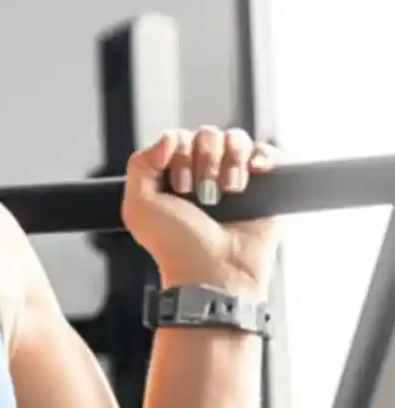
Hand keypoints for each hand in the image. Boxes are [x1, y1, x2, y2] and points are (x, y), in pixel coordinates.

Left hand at [121, 126, 281, 296]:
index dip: (179, 155)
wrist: (214, 272)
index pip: (179, 138)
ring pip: (236, 138)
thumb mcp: (139, 205)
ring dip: (231, 160)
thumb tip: (170, 136)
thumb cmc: (175, 244)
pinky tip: (256, 171)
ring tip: (229, 191)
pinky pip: (267, 151)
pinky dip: (262, 155)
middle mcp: (203, 174)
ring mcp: (234, 179)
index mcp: (172, 175)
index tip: (179, 188)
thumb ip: (140, 164)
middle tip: (203, 195)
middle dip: (204, 161)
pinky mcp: (265, 188)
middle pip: (208, 135)